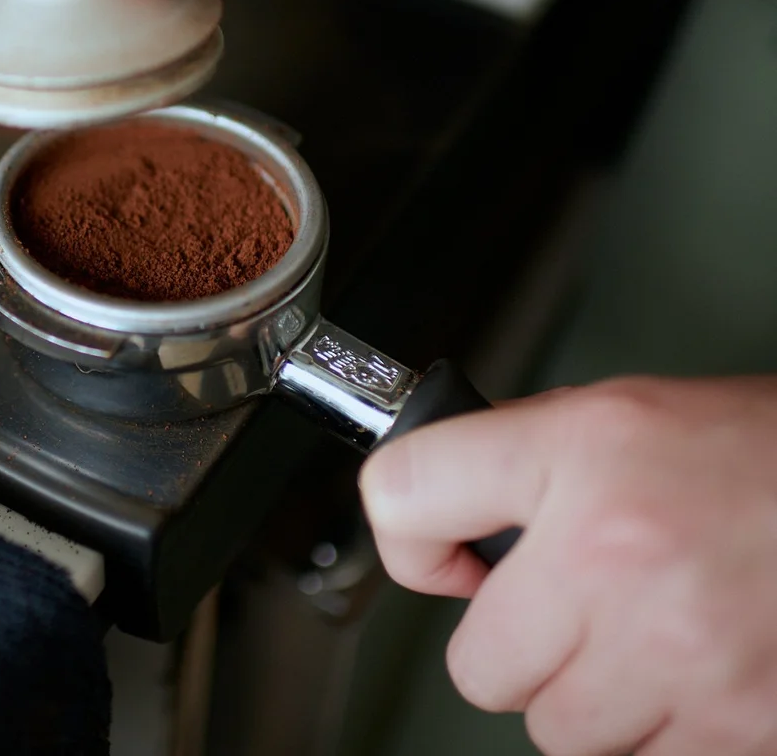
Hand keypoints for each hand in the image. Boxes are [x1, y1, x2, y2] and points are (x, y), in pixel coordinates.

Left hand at [360, 376, 776, 755]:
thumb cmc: (765, 457)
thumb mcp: (621, 419)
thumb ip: (516, 468)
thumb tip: (442, 544)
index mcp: (583, 457)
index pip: (402, 496)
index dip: (410, 540)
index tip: (443, 559)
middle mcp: (619, 558)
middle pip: (480, 668)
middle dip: (520, 648)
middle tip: (575, 608)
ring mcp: (683, 658)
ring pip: (562, 734)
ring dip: (595, 699)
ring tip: (652, 634)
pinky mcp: (742, 729)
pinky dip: (666, 732)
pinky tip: (701, 669)